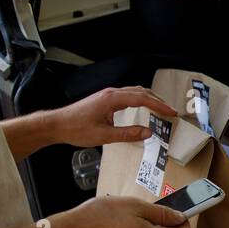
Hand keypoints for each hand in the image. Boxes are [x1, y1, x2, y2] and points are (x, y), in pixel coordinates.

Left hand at [51, 86, 177, 147]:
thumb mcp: (105, 136)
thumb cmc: (76, 129)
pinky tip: (141, 108)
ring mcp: (107, 95)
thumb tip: (148, 133)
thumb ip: (128, 134)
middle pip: (140, 92)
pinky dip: (139, 100)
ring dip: (148, 99)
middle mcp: (111, 93)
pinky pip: (126, 96)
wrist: (57, 125)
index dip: (159, 106)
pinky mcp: (104, 100)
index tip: (171, 112)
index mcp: (112, 99)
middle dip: (157, 101)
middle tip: (170, 111)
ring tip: (160, 109)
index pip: (142, 99)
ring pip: (134, 92)